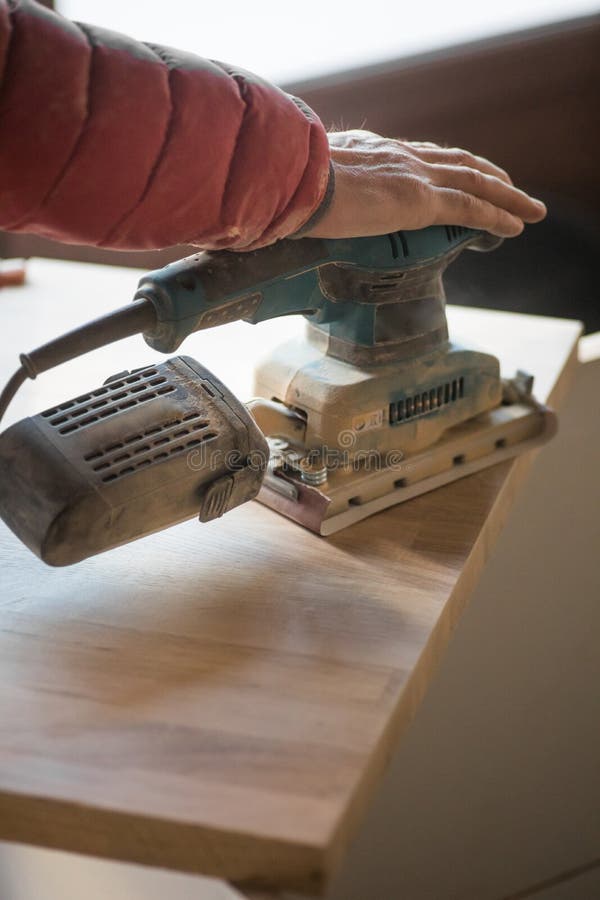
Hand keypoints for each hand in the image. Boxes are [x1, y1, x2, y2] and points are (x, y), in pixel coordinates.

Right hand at [303, 131, 545, 239]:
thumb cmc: (286, 189)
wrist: (288, 181)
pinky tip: (515, 227)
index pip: (422, 156)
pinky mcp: (417, 199)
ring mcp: (411, 175)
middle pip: (458, 162)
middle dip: (490, 176)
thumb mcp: (304, 189)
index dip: (449, 165)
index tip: (464, 175)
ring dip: (507, 197)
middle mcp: (399, 156)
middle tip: (511, 190)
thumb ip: (315, 199)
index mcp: (373, 151)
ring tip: (530, 211)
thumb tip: (298, 218)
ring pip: (475, 182)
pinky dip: (497, 215)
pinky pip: (469, 207)